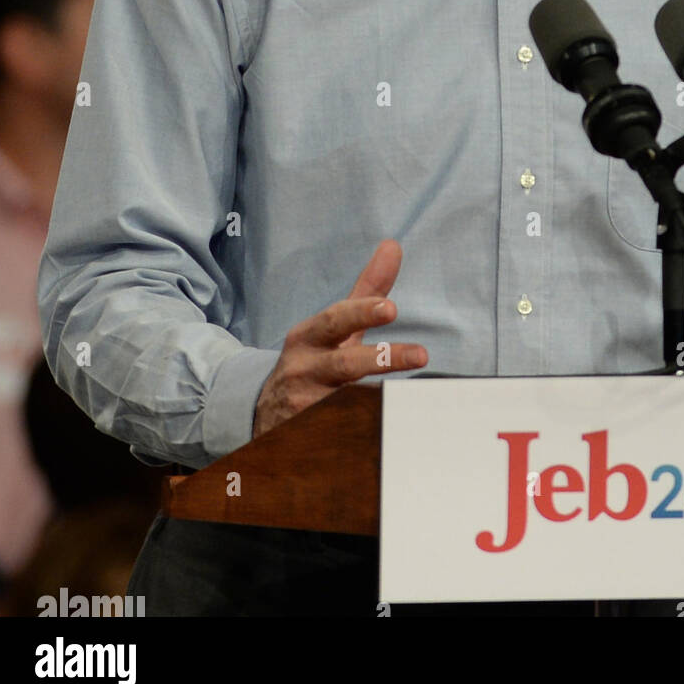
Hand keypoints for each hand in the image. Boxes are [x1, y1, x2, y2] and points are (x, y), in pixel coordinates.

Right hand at [252, 238, 426, 437]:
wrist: (263, 410)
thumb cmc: (313, 360)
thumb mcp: (333, 327)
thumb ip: (366, 293)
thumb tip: (394, 246)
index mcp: (309, 337)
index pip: (336, 321)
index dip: (362, 313)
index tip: (391, 308)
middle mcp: (304, 371)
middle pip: (344, 365)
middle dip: (383, 359)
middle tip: (421, 355)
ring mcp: (304, 407)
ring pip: (343, 406)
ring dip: (375, 403)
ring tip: (410, 401)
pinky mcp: (307, 437)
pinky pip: (340, 437)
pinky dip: (362, 437)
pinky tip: (387, 435)